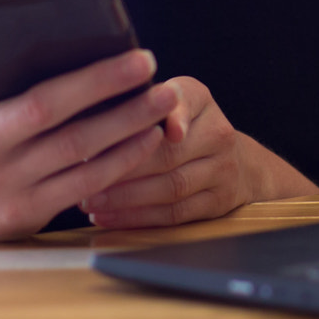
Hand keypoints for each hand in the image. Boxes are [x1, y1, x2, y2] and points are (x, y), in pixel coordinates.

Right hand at [0, 27, 176, 265]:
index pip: (23, 97)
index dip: (53, 77)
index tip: (97, 52)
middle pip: (60, 119)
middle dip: (109, 88)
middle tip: (148, 62)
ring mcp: (13, 190)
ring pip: (81, 152)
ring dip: (127, 124)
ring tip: (162, 99)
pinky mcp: (32, 215)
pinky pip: (86, 183)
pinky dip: (120, 160)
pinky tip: (146, 138)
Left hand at [78, 77, 318, 229]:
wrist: (234, 161)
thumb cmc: (181, 126)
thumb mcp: (168, 101)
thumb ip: (138, 100)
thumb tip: (86, 106)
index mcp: (201, 100)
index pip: (186, 102)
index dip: (170, 115)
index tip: (148, 128)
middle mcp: (218, 133)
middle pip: (170, 154)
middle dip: (123, 168)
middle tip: (85, 175)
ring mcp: (222, 170)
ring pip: (172, 187)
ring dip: (127, 198)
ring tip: (91, 200)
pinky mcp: (217, 203)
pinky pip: (175, 214)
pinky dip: (139, 218)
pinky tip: (110, 217)